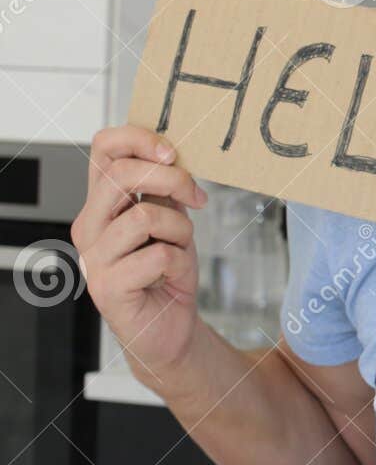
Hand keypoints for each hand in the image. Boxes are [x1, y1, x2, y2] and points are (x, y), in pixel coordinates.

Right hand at [71, 126, 208, 381]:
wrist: (169, 326)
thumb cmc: (167, 271)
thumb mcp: (171, 220)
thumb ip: (164, 189)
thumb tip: (173, 152)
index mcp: (102, 204)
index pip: (103, 149)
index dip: (138, 138)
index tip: (173, 152)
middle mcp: (90, 226)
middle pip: (120, 174)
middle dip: (172, 179)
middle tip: (196, 198)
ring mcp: (94, 257)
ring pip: (145, 216)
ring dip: (180, 229)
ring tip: (180, 247)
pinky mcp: (107, 287)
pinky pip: (158, 255)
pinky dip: (179, 261)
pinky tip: (172, 275)